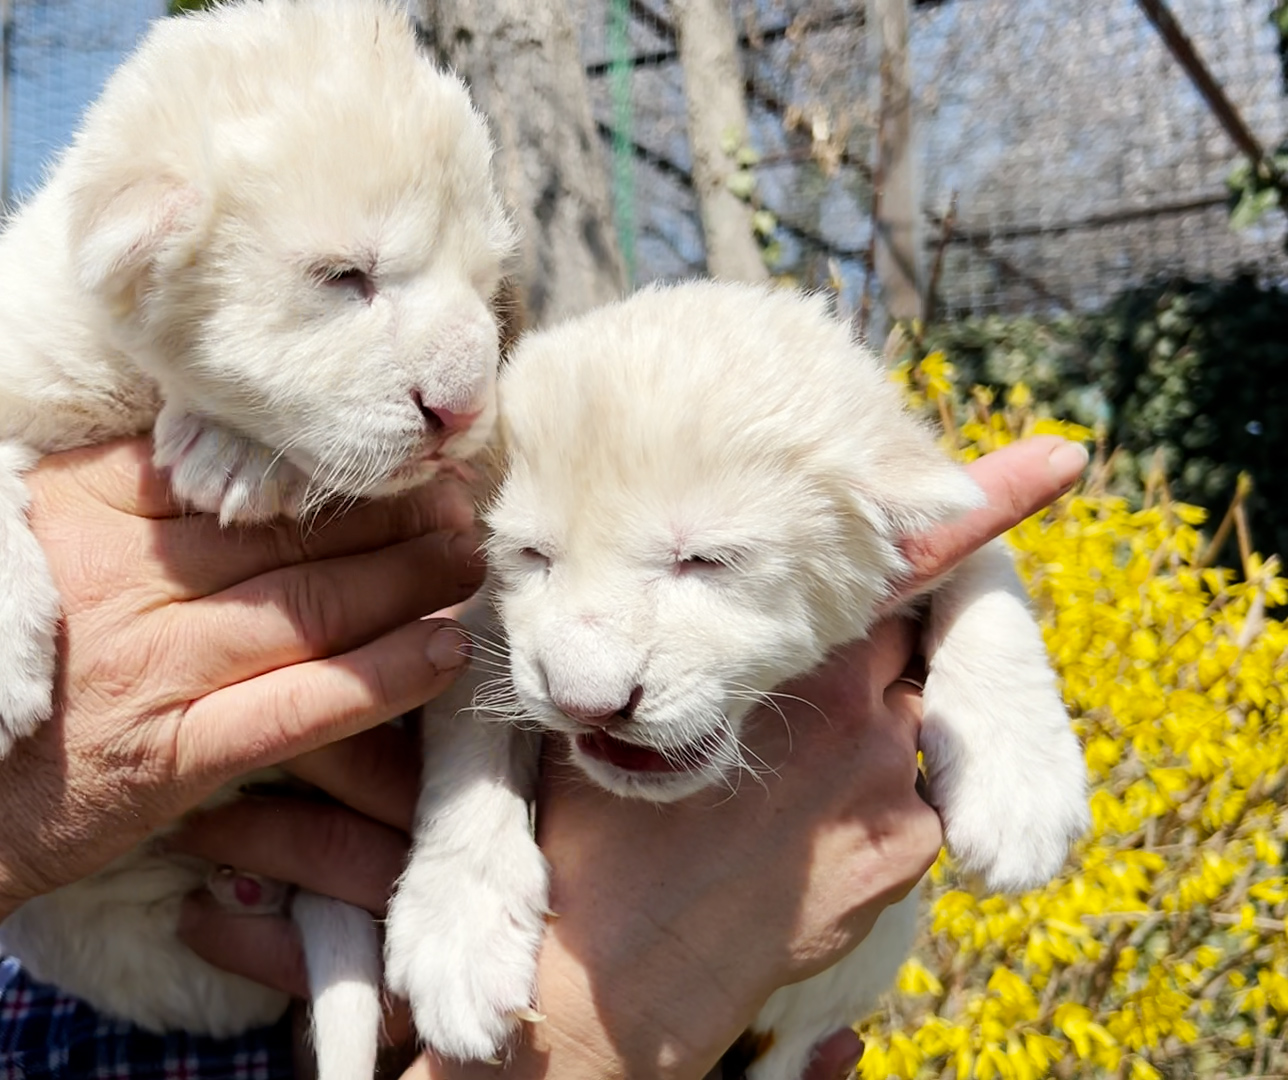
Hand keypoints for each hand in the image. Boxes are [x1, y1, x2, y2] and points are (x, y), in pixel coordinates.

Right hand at [0, 438, 484, 1077]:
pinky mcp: (176, 761)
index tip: (372, 428)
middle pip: (283, 525)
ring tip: (471, 554)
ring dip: (408, 578)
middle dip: (385, 506)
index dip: (305, 440)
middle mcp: (116, 579)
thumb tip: (181, 423)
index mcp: (67, 506)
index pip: (215, 452)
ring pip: (308, 608)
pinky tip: (443, 653)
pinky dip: (380, 681)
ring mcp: (150, 672)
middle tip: (459, 484)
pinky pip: (300, 710)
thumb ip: (77, 480)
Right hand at [408, 434, 1086, 1079]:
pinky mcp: (905, 855)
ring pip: (905, 718)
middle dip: (867, 639)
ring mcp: (893, 788)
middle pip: (900, 639)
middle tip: (815, 667)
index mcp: (792, 661)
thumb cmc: (598, 831)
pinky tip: (800, 823)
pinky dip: (872, 794)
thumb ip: (673, 649)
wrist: (621, 972)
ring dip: (865, 723)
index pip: (905, 568)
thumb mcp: (616, 709)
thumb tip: (668, 616)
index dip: (970, 512)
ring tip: (790, 766)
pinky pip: (912, 794)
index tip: (1050, 465)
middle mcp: (862, 715)